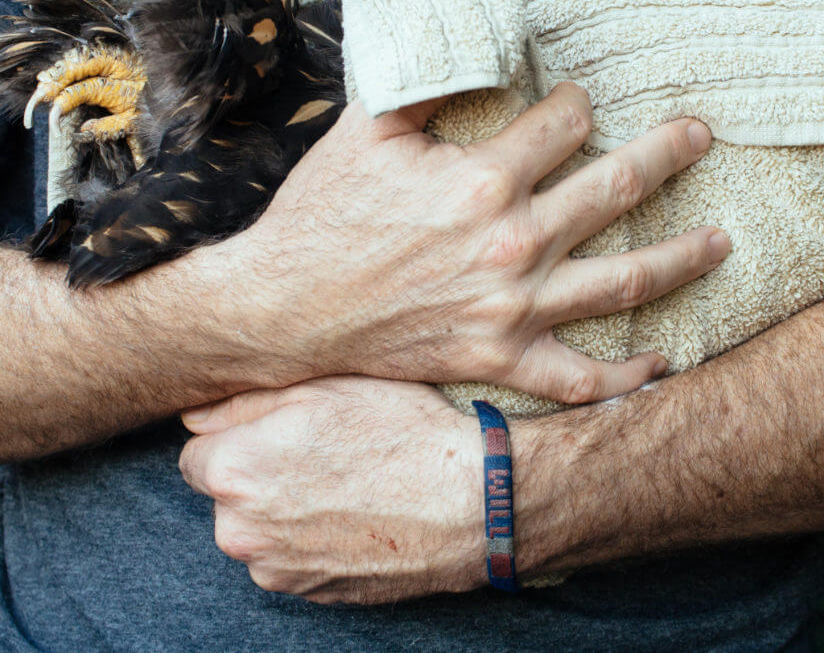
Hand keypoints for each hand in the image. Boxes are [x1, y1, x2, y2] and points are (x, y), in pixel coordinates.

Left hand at [179, 376, 483, 603]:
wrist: (471, 501)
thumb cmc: (403, 431)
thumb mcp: (327, 387)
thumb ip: (245, 402)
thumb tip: (194, 416)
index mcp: (233, 470)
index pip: (196, 454)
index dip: (240, 438)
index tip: (282, 431)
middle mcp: (240, 530)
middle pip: (228, 497)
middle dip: (261, 476)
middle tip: (324, 453)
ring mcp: (276, 570)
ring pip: (262, 532)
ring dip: (286, 512)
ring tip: (350, 485)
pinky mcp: (312, 595)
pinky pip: (295, 560)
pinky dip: (315, 541)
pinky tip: (359, 514)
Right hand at [223, 82, 728, 402]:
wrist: (285, 310)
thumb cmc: (323, 215)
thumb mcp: (367, 131)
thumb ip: (429, 82)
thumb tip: (469, 39)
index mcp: (484, 179)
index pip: (565, 125)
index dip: (580, 105)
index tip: (584, 104)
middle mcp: (514, 243)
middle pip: (616, 190)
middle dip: (667, 155)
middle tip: (699, 138)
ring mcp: (514, 309)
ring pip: (625, 281)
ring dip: (683, 257)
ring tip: (722, 242)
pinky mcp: (501, 358)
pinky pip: (579, 377)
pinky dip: (625, 376)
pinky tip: (662, 361)